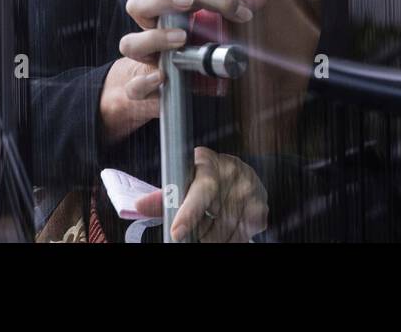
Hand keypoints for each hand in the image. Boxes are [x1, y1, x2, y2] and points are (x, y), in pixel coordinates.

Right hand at [98, 0, 265, 142]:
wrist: (154, 87)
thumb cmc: (181, 49)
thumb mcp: (205, 28)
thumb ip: (228, 12)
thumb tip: (257, 1)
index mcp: (165, 12)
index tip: (232, 5)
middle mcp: (150, 31)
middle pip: (138, 5)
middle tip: (188, 2)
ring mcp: (143, 60)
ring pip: (131, 43)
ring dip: (156, 38)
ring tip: (181, 38)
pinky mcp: (141, 89)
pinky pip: (133, 86)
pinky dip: (145, 82)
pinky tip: (161, 79)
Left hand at [135, 146, 268, 242]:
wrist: (237, 177)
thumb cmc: (201, 182)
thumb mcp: (182, 185)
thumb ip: (163, 198)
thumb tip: (138, 206)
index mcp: (208, 162)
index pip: (200, 190)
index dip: (188, 213)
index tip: (177, 233)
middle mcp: (233, 170)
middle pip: (213, 218)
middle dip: (200, 232)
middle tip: (192, 230)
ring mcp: (250, 187)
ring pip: (228, 230)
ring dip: (215, 238)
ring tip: (210, 228)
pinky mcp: (261, 205)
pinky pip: (243, 233)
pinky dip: (232, 238)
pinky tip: (227, 227)